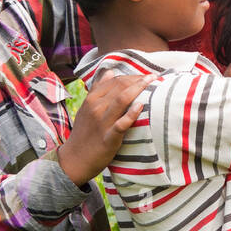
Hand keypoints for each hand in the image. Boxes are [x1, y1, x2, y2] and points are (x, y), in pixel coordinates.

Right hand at [57, 72, 151, 186]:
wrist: (75, 159)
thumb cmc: (85, 133)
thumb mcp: (87, 108)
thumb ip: (97, 89)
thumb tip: (109, 71)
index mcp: (92, 99)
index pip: (115, 81)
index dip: (132, 76)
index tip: (146, 75)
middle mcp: (96, 107)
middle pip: (120, 87)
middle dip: (138, 79)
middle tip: (155, 77)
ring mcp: (102, 122)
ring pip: (121, 100)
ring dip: (138, 89)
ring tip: (153, 83)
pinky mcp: (108, 138)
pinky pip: (121, 124)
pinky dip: (131, 114)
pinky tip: (141, 106)